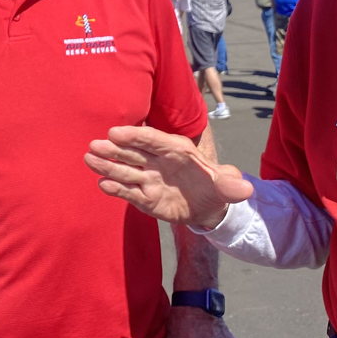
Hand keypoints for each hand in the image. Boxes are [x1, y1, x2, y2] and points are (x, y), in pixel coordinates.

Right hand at [84, 125, 253, 228]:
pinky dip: (116, 189)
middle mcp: (158, 162)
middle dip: (114, 150)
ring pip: (126, 170)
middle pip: (133, 153)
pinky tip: (102, 185)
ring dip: (108, 166)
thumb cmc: (215, 185)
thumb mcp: (228, 186)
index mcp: (177, 150)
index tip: (115, 133)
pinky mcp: (145, 197)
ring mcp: (149, 179)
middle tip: (94, 146)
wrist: (208, 204)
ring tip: (89, 160)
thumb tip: (246, 188)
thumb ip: (232, 185)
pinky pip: (129, 192)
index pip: (153, 140)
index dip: (134, 136)